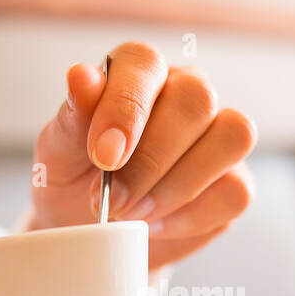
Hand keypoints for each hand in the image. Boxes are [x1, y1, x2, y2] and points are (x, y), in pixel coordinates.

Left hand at [30, 42, 256, 267]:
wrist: (87, 231)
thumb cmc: (73, 180)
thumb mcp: (58, 152)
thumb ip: (72, 116)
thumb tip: (81, 76)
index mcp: (140, 72)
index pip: (146, 65)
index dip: (127, 109)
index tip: (103, 157)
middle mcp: (186, 94)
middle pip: (198, 100)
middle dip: (152, 159)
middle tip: (114, 200)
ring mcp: (217, 136)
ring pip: (233, 137)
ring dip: (179, 185)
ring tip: (134, 215)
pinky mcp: (234, 182)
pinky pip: (236, 191)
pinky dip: (192, 217)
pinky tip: (156, 227)